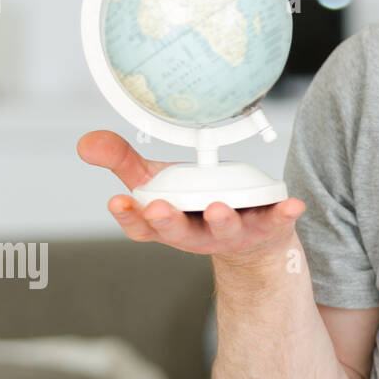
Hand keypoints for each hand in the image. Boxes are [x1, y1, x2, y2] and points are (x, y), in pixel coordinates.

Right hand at [76, 129, 303, 259]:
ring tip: (217, 209)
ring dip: (221, 221)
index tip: (117, 201)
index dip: (129, 216)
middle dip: (168, 221)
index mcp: (167, 225)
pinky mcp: (265, 228)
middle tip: (160, 208)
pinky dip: (283, 214)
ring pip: (225, 231)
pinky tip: (293, 205)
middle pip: (179, 232)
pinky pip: (276, 221)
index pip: (141, 226)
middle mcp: (197, 235)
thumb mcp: (155, 179)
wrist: (246, 237)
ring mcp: (232, 234)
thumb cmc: (193, 204)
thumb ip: (121, 160)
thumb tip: (85, 142)